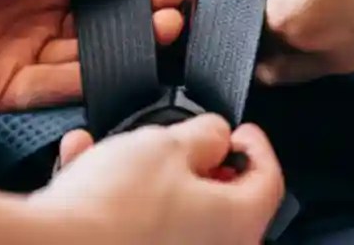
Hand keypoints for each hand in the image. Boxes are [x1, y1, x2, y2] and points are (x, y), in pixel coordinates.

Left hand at [0, 0, 187, 110]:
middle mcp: (30, 14)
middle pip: (100, 31)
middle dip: (140, 26)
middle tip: (173, 19)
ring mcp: (14, 52)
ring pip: (81, 62)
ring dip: (120, 52)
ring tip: (157, 36)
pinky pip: (49, 89)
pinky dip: (84, 79)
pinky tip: (113, 64)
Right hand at [35, 116, 284, 244]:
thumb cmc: (117, 205)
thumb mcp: (168, 143)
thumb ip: (204, 133)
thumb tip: (216, 133)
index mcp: (239, 225)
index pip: (269, 180)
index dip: (255, 144)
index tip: (238, 128)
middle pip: (222, 200)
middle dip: (196, 161)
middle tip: (179, 139)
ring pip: (171, 209)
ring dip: (146, 173)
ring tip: (116, 145)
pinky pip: (135, 225)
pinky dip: (116, 197)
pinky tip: (84, 167)